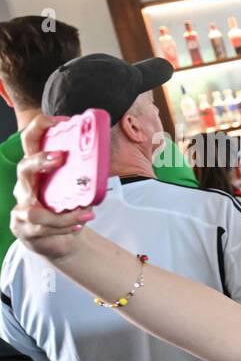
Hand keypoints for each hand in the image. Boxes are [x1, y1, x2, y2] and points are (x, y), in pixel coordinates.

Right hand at [10, 115, 93, 261]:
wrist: (59, 239)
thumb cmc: (66, 209)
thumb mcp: (77, 190)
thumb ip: (86, 176)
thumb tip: (100, 160)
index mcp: (37, 171)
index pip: (31, 143)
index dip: (38, 128)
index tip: (56, 120)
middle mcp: (25, 187)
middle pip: (24, 168)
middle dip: (40, 161)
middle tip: (60, 157)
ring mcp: (21, 209)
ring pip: (33, 210)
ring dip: (62, 214)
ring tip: (87, 211)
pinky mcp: (24, 229)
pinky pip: (43, 229)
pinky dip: (65, 226)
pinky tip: (80, 223)